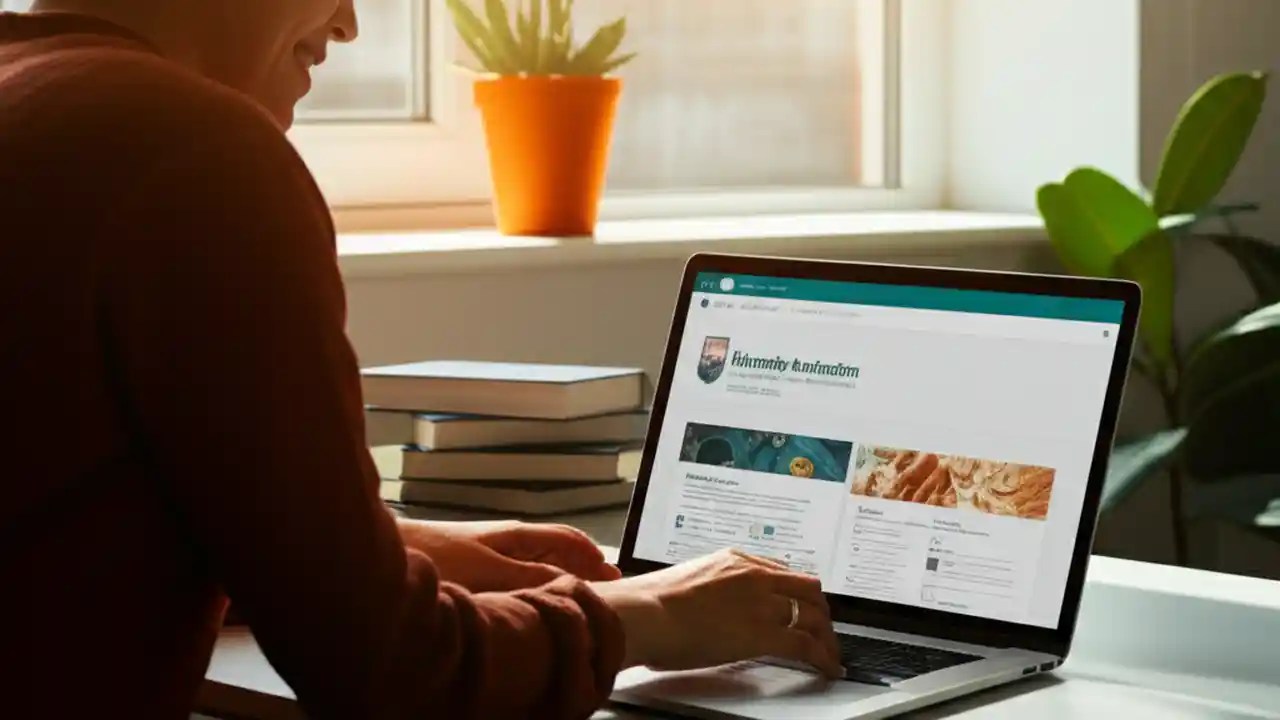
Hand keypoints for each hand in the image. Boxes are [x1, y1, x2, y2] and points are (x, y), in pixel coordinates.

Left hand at [396, 518, 620, 591]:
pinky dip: (541, 579)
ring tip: (580, 590)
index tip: (614, 575)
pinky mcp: (481, 563)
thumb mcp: (491, 569)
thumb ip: (530, 576)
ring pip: (542, 559)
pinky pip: (524, 569)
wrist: (397, 549)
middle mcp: (511, 539)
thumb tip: (569, 582)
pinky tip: (539, 594)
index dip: (592, 555)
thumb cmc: (441, 554)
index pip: (568, 539)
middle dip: (584, 564)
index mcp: (519, 535)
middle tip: (607, 585)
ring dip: (564, 572)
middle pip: (559, 549)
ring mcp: (496, 550)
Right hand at [591, 548, 841, 677]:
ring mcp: (763, 602)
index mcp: (735, 560)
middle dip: (820, 610)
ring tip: (829, 652)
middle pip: (807, 589)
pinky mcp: (765, 633)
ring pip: (814, 616)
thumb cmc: (651, 604)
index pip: (781, 571)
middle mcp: (755, 575)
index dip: (796, 592)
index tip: (799, 604)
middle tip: (822, 629)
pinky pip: (807, 645)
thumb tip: (712, 609)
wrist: (645, 614)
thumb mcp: (688, 583)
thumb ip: (711, 590)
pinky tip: (828, 667)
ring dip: (826, 636)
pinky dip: (824, 657)